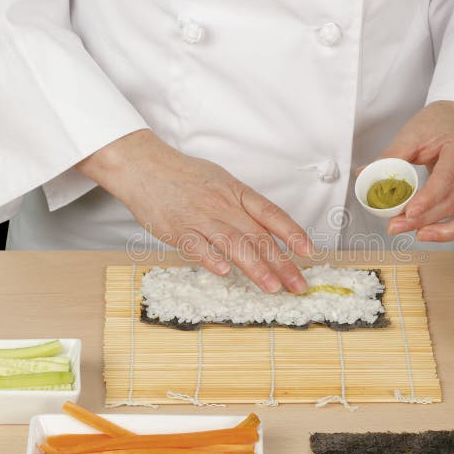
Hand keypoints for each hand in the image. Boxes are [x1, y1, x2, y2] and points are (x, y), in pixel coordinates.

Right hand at [77, 129, 311, 292]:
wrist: (144, 165)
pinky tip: (224, 272)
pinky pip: (196, 246)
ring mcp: (200, 217)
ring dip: (255, 267)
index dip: (292, 232)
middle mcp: (222, 205)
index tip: (309, 251)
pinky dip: (211, 259)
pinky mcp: (177, 229)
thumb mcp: (221, 182)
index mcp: (236, 192)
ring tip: (272, 287)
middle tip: (298, 285)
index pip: (271, 213)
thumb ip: (243, 207)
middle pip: (258, 236)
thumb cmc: (184, 176)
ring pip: (233, 243)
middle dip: (282, 263)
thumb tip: (269, 230)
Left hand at [373, 101, 453, 246]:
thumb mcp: (411, 135)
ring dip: (444, 231)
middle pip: (451, 202)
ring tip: (420, 235)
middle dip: (423, 219)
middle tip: (395, 225)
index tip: (410, 211)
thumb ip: (390, 157)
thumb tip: (365, 175)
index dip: (429, 198)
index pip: (446, 178)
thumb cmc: (435, 126)